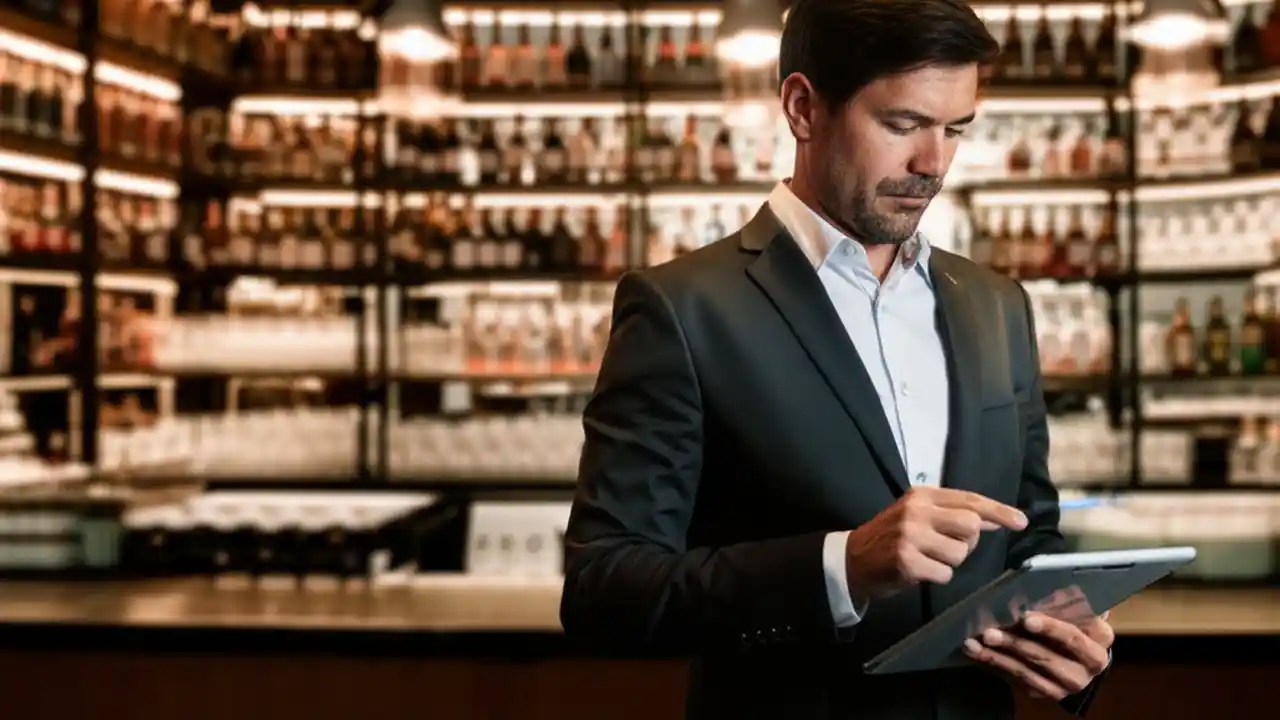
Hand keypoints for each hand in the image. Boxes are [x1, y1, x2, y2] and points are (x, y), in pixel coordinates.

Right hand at [845, 487, 1027, 599]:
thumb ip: (952, 514)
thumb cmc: (892, 536)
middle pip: (971, 526)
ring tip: (928, 559)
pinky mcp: (907, 562)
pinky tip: (919, 571)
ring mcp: (910, 536)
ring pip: (960, 553)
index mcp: (922, 495)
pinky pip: (944, 574)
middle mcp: (917, 511)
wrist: (853, 558)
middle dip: (968, 542)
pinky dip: (937, 576)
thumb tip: (995, 520)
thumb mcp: (918, 515)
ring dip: (950, 562)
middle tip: (949, 547)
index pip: (970, 500)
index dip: (999, 511)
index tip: (1021, 521)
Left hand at [963, 611, 1114, 701]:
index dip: (1050, 627)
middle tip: (988, 631)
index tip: (1025, 618)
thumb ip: (1061, 600)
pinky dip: (995, 664)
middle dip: (1015, 643)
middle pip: (1047, 655)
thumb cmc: (1074, 620)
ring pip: (1029, 670)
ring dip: (998, 655)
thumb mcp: (1074, 607)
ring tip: (975, 642)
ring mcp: (1068, 685)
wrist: (1080, 654)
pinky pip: (1018, 679)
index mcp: (1100, 639)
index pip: (1074, 635)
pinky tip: (976, 652)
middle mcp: (1089, 667)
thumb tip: (1036, 584)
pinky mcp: (1048, 694)